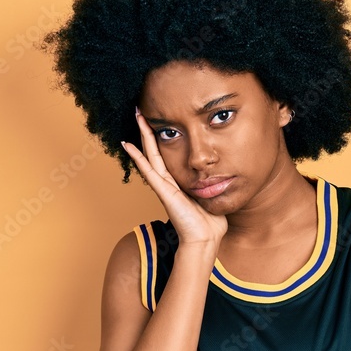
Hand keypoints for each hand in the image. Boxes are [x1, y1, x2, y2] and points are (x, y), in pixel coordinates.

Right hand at [121, 107, 227, 247]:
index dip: (162, 138)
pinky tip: (128, 145)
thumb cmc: (210, 223)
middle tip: (142, 111)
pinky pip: (149, 171)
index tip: (159, 121)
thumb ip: (212, 184)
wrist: (205, 239)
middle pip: (155, 150)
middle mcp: (168, 182)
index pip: (167, 155)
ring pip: (151, 155)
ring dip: (143, 136)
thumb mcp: (212, 195)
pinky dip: (138, 157)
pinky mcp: (164, 192)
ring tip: (137, 117)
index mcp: (178, 182)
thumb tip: (222, 174)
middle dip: (150, 130)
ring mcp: (164, 186)